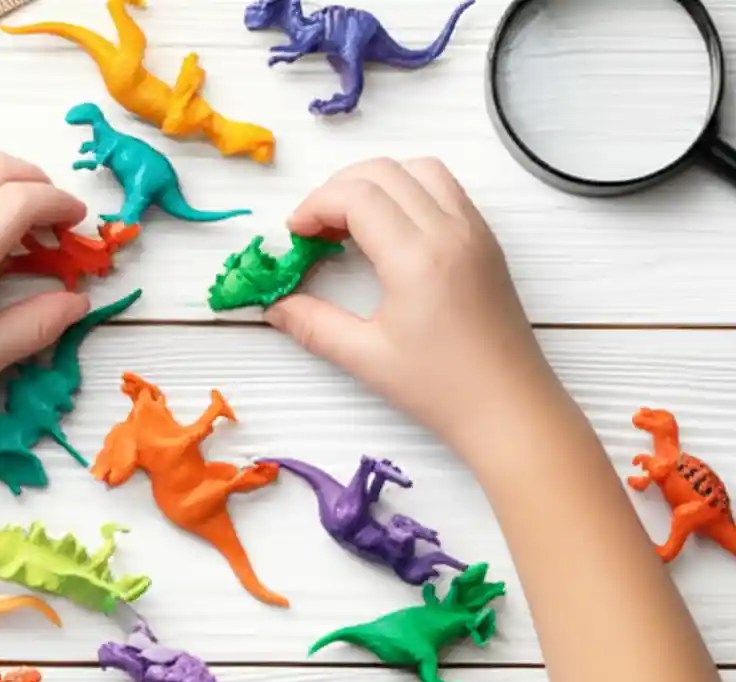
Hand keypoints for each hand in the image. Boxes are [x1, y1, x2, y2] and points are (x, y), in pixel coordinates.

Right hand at [264, 157, 563, 457]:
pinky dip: (408, 191)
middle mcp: (450, 231)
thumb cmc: (441, 388)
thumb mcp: (366, 358)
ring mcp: (474, 231)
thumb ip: (313, 325)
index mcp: (418, 258)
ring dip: (377, 182)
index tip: (295, 236)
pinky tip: (390, 232)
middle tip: (315, 229)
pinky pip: (445, 188)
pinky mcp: (486, 241)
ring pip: (419, 169)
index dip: (315, 205)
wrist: (511, 408)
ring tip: (352, 223)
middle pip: (384, 171)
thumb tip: (274, 307)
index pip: (357, 196)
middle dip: (338, 189)